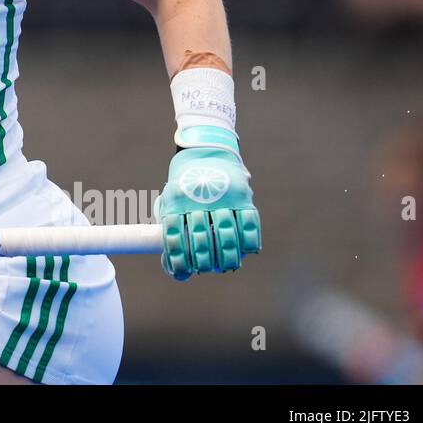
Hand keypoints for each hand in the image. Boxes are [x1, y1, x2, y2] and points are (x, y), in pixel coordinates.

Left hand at [155, 139, 261, 281]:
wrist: (206, 149)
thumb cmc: (186, 185)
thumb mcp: (172, 199)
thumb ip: (172, 226)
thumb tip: (172, 264)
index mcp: (175, 199)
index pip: (174, 234)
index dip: (178, 257)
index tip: (183, 272)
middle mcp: (198, 198)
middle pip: (201, 236)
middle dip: (203, 259)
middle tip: (205, 269)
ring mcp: (221, 196)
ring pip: (226, 233)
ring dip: (227, 255)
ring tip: (226, 266)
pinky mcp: (241, 194)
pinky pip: (248, 222)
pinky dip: (249, 240)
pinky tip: (247, 251)